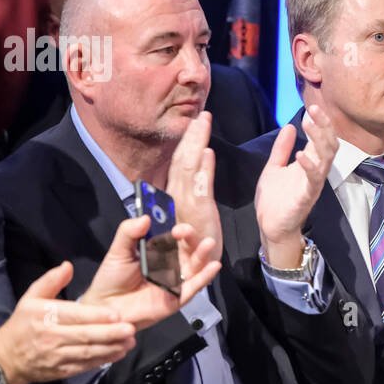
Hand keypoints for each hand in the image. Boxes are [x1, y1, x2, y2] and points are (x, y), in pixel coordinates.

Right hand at [0, 261, 136, 383]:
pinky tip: (118, 353)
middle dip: (110, 333)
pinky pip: (85, 365)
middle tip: (131, 329)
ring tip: (130, 341)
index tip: (116, 314)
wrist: (6, 358)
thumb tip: (68, 265)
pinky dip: (103, 360)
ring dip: (111, 348)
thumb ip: (50, 280)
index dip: (96, 316)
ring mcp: (56, 356)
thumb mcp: (30, 298)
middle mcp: (50, 336)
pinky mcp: (62, 370)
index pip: (73, 315)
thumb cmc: (22, 324)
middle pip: (84, 336)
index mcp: (44, 316)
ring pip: (88, 352)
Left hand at [78, 214, 221, 330]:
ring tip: (208, 243)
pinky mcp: (176, 299)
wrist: (104, 308)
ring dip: (202, 254)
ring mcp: (175, 282)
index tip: (173, 220)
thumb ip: (129, 232)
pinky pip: (193, 288)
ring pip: (195, 266)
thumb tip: (144, 217)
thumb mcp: (118, 252)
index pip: (173, 236)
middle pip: (188, 249)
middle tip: (183, 230)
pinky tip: (213, 266)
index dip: (176, 227)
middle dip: (190, 238)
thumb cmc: (111, 280)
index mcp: (158, 252)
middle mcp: (170, 266)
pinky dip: (204, 277)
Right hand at [166, 111, 221, 262]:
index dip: (187, 140)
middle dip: (191, 135)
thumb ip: (199, 183)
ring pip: (187, 168)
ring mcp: (186, 205)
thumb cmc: (195, 241)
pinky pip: (199, 189)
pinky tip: (207, 153)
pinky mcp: (198, 215)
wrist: (192, 271)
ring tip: (203, 123)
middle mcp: (177, 197)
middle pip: (182, 159)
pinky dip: (203, 169)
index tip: (196, 119)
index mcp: (176, 196)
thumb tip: (204, 155)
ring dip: (195, 144)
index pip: (180, 161)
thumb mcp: (196, 210)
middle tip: (202, 112)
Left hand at [256, 106, 337, 268]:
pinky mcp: (306, 197)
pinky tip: (300, 154)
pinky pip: (312, 179)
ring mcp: (312, 184)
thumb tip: (289, 125)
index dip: (320, 122)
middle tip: (315, 109)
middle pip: (329, 145)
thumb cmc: (275, 200)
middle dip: (324, 126)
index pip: (321, 138)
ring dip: (319, 141)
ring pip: (325, 159)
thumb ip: (281, 148)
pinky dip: (309, 166)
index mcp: (309, 163)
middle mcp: (315, 172)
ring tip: (309, 125)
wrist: (270, 226)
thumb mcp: (274, 167)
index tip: (313, 106)